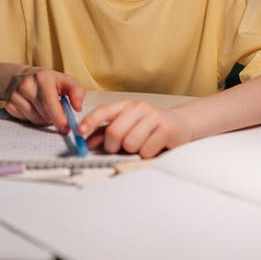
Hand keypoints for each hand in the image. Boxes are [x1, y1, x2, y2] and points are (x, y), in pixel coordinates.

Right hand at [4, 67, 84, 132]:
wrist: (20, 77)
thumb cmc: (47, 81)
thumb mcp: (65, 80)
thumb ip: (77, 91)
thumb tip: (78, 107)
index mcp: (42, 78)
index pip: (50, 103)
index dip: (59, 118)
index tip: (66, 128)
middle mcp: (26, 86)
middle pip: (44, 114)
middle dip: (54, 118)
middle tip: (59, 113)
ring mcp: (15, 96)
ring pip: (35, 120)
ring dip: (44, 119)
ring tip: (45, 108)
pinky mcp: (9, 105)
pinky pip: (26, 121)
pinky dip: (33, 119)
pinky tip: (34, 108)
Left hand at [78, 99, 192, 158]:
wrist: (180, 124)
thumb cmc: (149, 127)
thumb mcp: (126, 126)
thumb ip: (105, 133)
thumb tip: (86, 143)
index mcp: (126, 105)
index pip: (104, 110)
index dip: (90, 122)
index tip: (80, 133)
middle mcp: (139, 107)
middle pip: (114, 132)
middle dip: (113, 146)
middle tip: (119, 149)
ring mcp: (153, 117)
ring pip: (130, 143)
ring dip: (133, 151)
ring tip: (141, 145)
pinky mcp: (165, 129)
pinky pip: (146, 150)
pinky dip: (147, 154)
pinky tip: (153, 147)